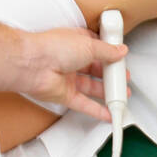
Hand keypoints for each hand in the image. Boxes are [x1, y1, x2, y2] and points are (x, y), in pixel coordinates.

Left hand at [15, 25, 129, 120]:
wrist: (33, 65)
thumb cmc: (53, 48)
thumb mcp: (89, 44)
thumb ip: (107, 50)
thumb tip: (120, 50)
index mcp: (76, 43)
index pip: (98, 49)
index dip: (111, 54)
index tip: (122, 59)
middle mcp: (72, 60)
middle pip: (96, 70)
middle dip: (111, 76)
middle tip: (123, 80)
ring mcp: (68, 78)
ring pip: (92, 88)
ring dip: (107, 93)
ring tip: (120, 96)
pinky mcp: (65, 95)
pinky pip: (84, 104)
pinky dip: (97, 110)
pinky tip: (108, 113)